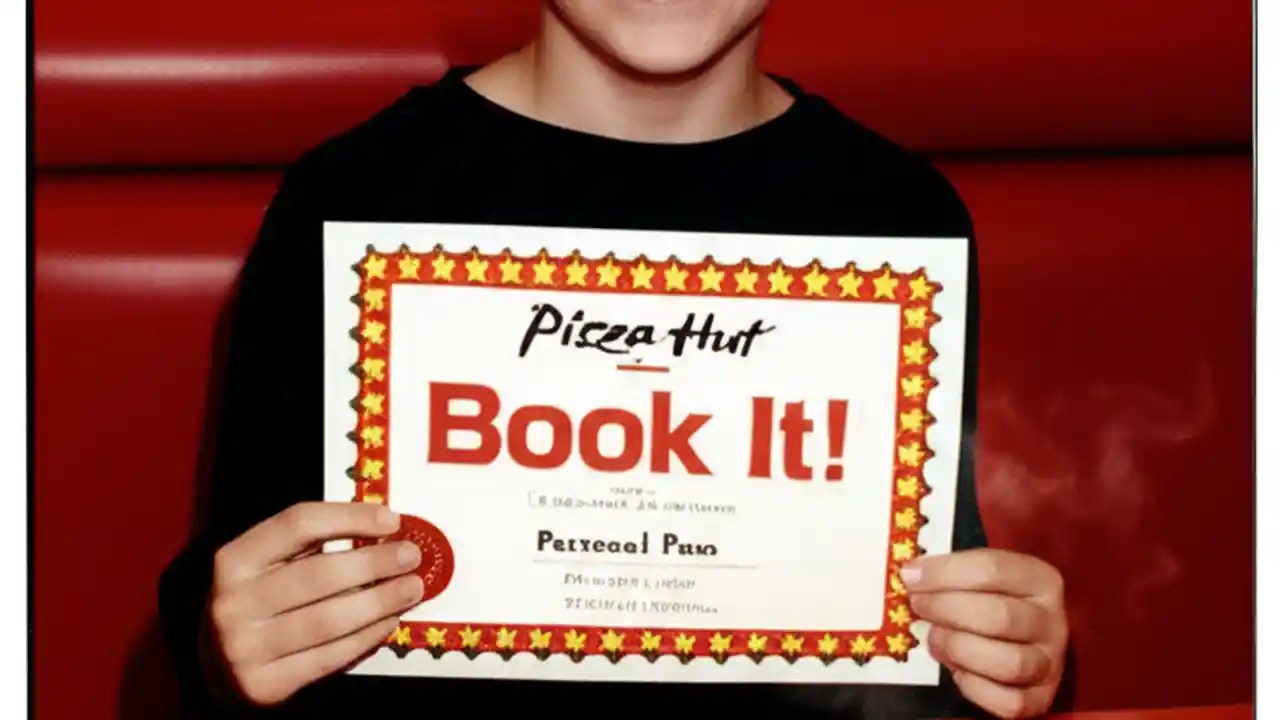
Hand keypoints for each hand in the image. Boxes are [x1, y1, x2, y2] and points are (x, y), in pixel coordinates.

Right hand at [201, 502, 424, 705]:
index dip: (349, 517)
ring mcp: (245, 648)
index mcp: (235, 560)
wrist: (217, 665)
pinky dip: (366, 637)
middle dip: (375, 563)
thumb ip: (315, 546)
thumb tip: (384, 531)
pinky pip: (329, 657)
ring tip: (410, 589)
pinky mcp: (263, 684)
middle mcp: (234, 602)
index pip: (298, 524)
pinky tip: (388, 621)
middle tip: (411, 556)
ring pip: (329, 619)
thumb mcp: (269, 564)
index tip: (391, 519)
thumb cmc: (259, 602)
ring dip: (380, 602)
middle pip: (319, 574)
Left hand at [902, 549, 1067, 718]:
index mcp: (1040, 579)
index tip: (910, 577)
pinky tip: (956, 670)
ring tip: (934, 638)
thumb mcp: (981, 578)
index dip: (944, 573)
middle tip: (918, 606)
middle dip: (946, 609)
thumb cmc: (992, 600)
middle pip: (999, 616)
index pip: (993, 569)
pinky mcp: (1040, 698)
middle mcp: (1052, 621)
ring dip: (958, 649)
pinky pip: (1008, 702)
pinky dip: (974, 687)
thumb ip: (953, 574)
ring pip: (1008, 663)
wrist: (1021, 640)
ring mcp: (1050, 663)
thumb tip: (912, 576)